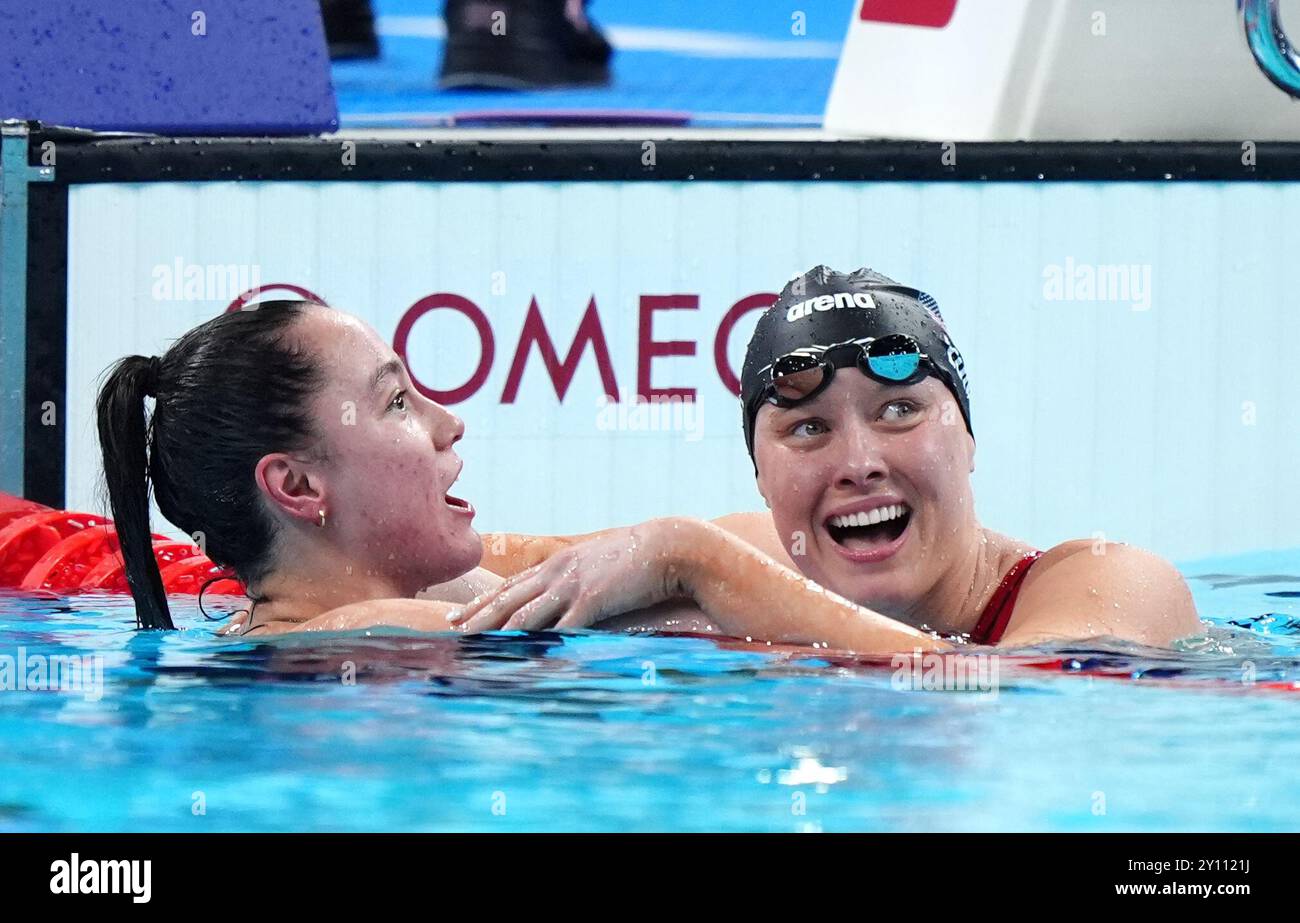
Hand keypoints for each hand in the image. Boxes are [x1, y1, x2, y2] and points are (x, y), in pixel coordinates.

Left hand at [451, 518, 698, 631]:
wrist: (671, 546)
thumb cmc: (642, 557)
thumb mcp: (602, 563)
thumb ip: (582, 578)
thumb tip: (572, 596)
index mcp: (560, 564)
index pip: (511, 585)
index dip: (482, 601)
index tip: (457, 614)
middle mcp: (559, 572)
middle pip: (507, 599)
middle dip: (475, 617)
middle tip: (449, 631)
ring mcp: (573, 586)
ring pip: (523, 613)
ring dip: (493, 631)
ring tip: (470, 645)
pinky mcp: (592, 601)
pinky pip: (560, 628)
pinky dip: (539, 645)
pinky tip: (521, 658)